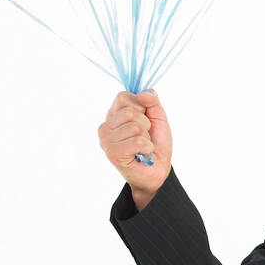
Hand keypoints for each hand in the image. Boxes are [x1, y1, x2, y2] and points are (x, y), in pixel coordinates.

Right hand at [99, 90, 173, 208]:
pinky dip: (147, 147)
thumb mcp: (158, 117)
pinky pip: (137, 141)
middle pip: (129, 111)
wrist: (158, 170)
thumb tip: (142, 94)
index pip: (123, 96)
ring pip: (134, 127)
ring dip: (146, 137)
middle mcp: (106, 127)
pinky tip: (143, 154)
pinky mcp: (113, 154)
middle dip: (145, 123)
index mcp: (114, 115)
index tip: (144, 118)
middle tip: (145, 136)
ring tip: (143, 146)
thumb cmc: (156, 143)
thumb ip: (152, 101)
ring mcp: (107, 141)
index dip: (140, 106)